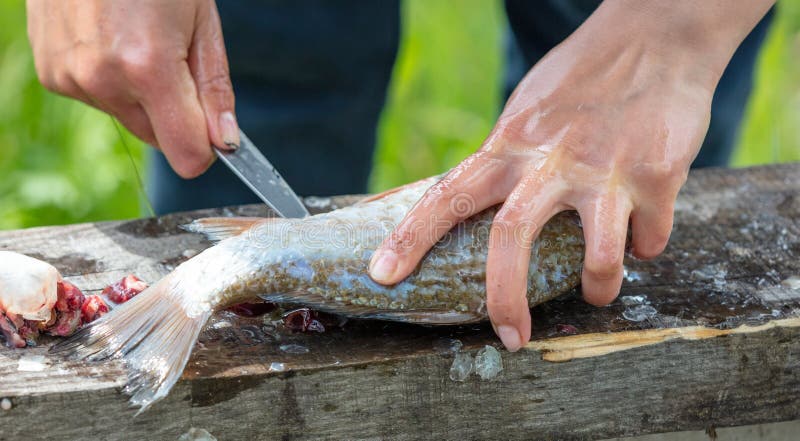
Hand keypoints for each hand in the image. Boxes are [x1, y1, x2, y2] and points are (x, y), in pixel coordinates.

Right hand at [26, 0, 237, 177]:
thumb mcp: (202, 22)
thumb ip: (213, 89)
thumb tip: (225, 142)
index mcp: (148, 68)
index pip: (187, 156)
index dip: (206, 147)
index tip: (213, 127)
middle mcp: (102, 80)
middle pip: (158, 138)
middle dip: (174, 112)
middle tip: (171, 55)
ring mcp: (69, 77)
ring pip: (128, 117)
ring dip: (140, 93)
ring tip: (136, 36)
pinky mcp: (51, 73)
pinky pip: (98, 97)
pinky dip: (110, 79)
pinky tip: (109, 37)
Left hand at [369, 0, 772, 350]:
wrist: (658, 34)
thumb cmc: (582, 77)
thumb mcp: (525, 111)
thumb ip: (502, 157)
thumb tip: (469, 200)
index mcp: (509, 145)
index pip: (447, 195)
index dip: (410, 238)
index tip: (382, 275)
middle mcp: (551, 159)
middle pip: (511, 238)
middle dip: (505, 300)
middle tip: (509, 337)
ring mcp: (605, 169)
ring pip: (599, 258)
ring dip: (599, 287)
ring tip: (597, 293)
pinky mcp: (657, 175)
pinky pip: (650, 239)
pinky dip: (644, 245)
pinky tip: (641, 230)